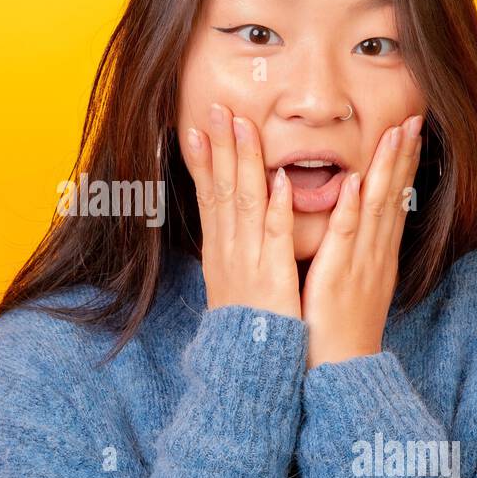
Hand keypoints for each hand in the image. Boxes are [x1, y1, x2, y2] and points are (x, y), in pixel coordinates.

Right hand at [181, 103, 299, 320]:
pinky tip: (278, 180)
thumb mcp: (231, 283)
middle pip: (222, 190)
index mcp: (219, 252)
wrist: (248, 368)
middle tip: (216, 109)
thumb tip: (229, 225)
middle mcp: (227, 251)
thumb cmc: (247, 327)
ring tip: (244, 126)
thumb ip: (233, 251)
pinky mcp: (272, 276)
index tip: (198, 129)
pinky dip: (275, 207)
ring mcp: (248, 262)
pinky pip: (274, 236)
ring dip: (244, 162)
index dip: (203, 161)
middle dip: (219, 147)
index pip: (208, 197)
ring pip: (245, 202)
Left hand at [302, 114, 423, 366]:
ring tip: (395, 133)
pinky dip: (352, 208)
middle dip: (403, 156)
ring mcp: (360, 266)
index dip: (402, 167)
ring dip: (386, 169)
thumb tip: (352, 233)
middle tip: (412, 119)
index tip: (408, 134)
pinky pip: (346, 238)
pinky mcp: (338, 279)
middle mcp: (375, 257)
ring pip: (376, 209)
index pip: (393, 203)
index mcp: (376, 258)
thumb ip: (353, 258)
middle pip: (393, 198)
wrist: (339, 374)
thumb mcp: (352, 289)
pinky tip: (357, 182)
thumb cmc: (338, 334)